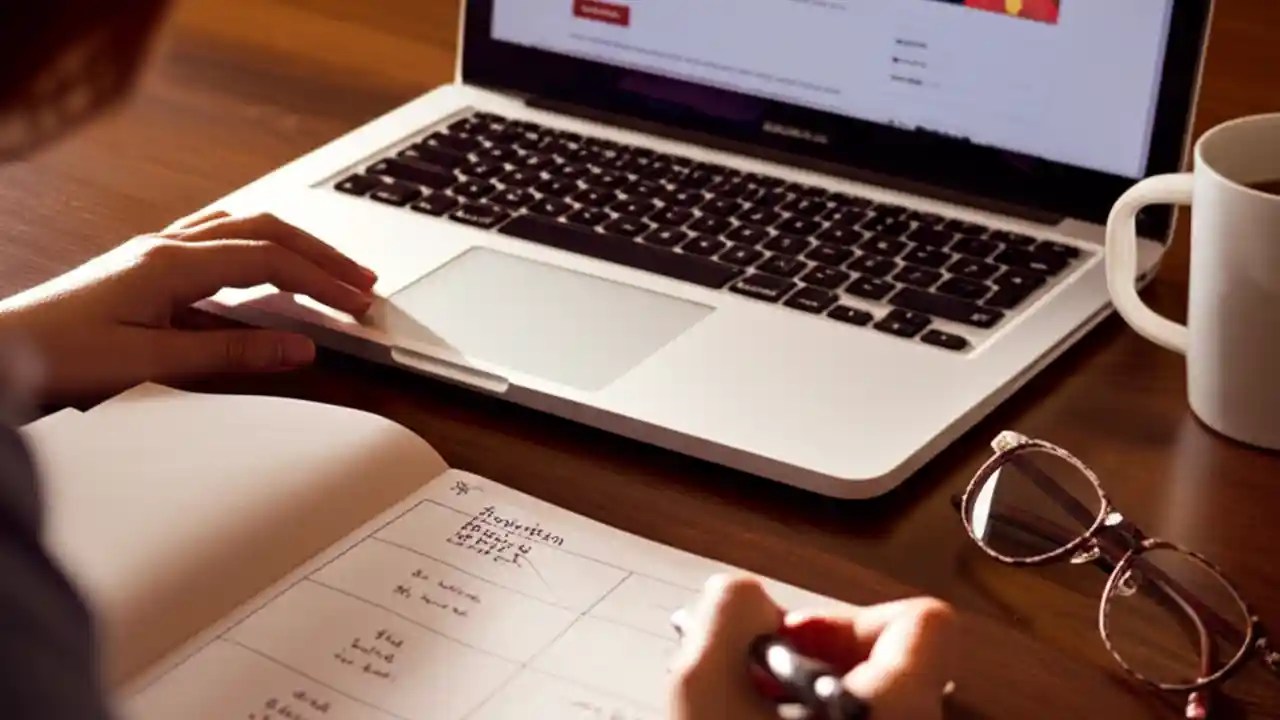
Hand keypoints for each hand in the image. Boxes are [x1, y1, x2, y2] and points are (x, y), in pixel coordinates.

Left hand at [0, 209, 376, 399]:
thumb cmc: (60, 357)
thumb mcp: (153, 362)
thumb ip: (232, 351)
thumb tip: (300, 346)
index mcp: (171, 263)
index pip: (269, 261)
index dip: (322, 281)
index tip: (361, 303)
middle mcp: (166, 245)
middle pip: (265, 231)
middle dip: (322, 255)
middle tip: (365, 281)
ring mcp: (155, 249)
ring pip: (243, 227)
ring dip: (294, 245)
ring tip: (332, 268)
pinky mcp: (147, 265)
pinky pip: (216, 239)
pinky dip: (258, 247)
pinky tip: (269, 265)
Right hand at [669, 574, 955, 719]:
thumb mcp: (704, 689)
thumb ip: (726, 613)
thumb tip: (744, 596)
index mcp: (897, 703)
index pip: (923, 619)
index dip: (845, 617)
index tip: (794, 642)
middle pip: (884, 658)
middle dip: (812, 658)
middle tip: (759, 683)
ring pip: (865, 696)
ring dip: (806, 693)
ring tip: (753, 712)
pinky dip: (814, 717)